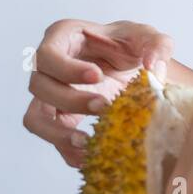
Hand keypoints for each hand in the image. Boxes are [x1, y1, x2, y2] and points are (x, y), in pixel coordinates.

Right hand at [23, 19, 174, 167]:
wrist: (130, 65)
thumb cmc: (130, 44)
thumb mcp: (148, 37)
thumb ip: (157, 45)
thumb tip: (152, 65)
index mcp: (63, 37)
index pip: (49, 53)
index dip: (67, 68)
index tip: (98, 76)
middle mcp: (48, 66)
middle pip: (39, 85)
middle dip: (70, 100)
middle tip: (103, 106)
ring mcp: (49, 94)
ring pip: (35, 118)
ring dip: (58, 133)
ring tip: (89, 142)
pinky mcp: (57, 118)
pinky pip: (50, 138)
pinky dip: (66, 150)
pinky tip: (90, 156)